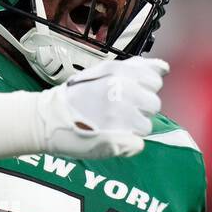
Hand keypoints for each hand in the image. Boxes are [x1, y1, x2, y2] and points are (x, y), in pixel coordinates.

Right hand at [39, 56, 168, 158]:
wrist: (47, 119)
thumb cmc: (75, 96)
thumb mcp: (103, 72)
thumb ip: (135, 68)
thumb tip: (164, 67)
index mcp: (120, 73)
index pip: (154, 81)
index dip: (143, 89)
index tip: (126, 93)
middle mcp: (123, 92)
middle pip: (154, 105)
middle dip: (140, 109)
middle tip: (117, 111)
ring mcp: (120, 116)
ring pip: (146, 126)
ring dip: (132, 127)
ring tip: (110, 124)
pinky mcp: (117, 139)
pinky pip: (138, 144)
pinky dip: (127, 144)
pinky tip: (110, 137)